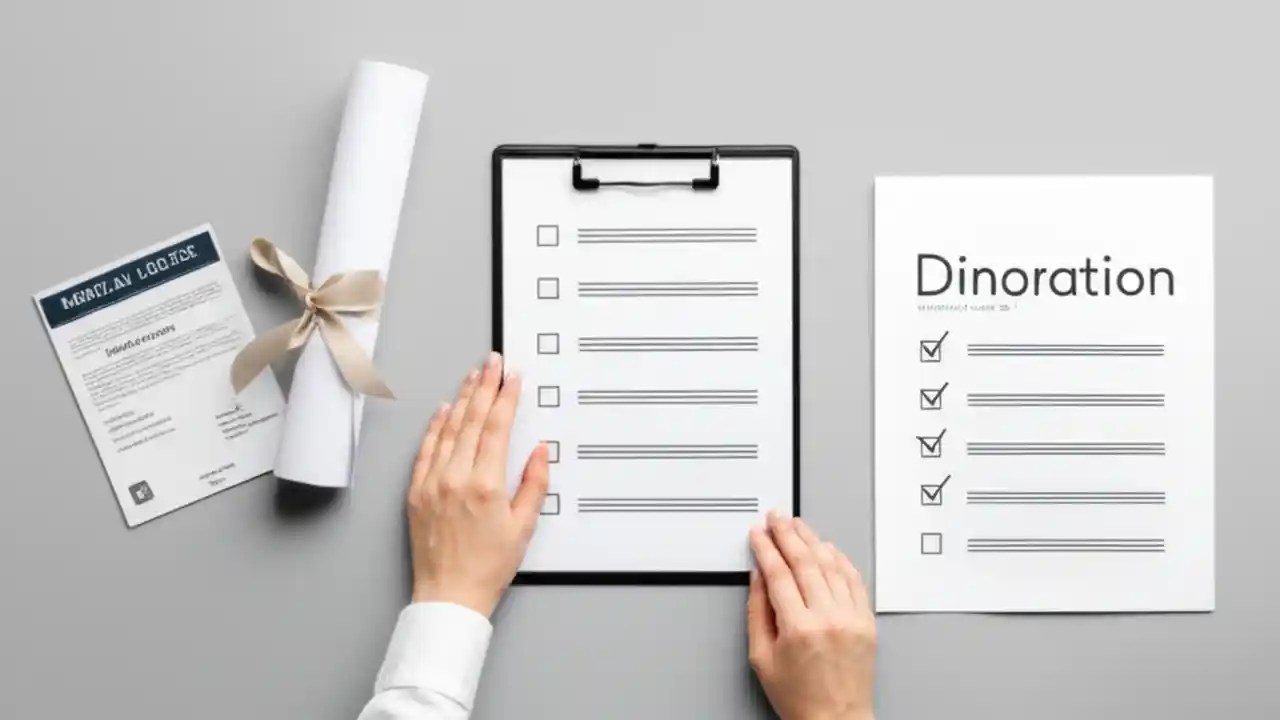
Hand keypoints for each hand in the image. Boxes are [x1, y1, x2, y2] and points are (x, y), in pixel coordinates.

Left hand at [406, 352, 549, 616]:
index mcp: (485, 485)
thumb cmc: (488, 567)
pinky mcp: (416, 492)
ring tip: (472, 377)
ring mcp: (432, 483)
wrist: (449, 595)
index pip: (496, 428)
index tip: (511, 377)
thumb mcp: (524, 527)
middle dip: (484, 387)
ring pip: (448, 430)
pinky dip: (436, 427)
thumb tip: (539, 452)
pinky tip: (444, 411)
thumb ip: (534, 484)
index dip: (505, 397)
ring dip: (462, 399)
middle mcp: (456, 478)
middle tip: (491, 363)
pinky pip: (426, 450)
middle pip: (471, 420)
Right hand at [748, 513, 875, 719]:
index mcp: (798, 628)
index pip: (778, 573)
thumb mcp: (762, 658)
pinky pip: (855, 580)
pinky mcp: (867, 622)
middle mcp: (828, 618)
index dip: (766, 548)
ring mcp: (851, 618)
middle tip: (776, 518)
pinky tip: (829, 548)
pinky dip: (841, 560)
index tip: (758, 534)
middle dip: (787, 534)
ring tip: (799, 526)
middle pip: (805, 561)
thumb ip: (757, 612)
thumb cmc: (798, 697)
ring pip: (831, 565)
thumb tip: (759, 576)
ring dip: (813, 540)